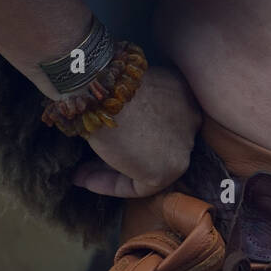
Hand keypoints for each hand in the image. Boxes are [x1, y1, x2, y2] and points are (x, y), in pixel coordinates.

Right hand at [70, 64, 201, 197]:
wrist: (104, 89)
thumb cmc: (107, 84)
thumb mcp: (123, 89)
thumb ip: (130, 108)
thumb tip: (115, 130)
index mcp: (182, 91)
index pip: (159, 121)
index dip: (128, 134)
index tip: (104, 137)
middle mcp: (190, 116)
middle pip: (154, 144)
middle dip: (122, 154)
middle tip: (90, 160)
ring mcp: (183, 144)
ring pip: (147, 165)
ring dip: (111, 171)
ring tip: (80, 173)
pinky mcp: (169, 169)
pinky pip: (139, 186)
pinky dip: (111, 185)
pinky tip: (84, 179)